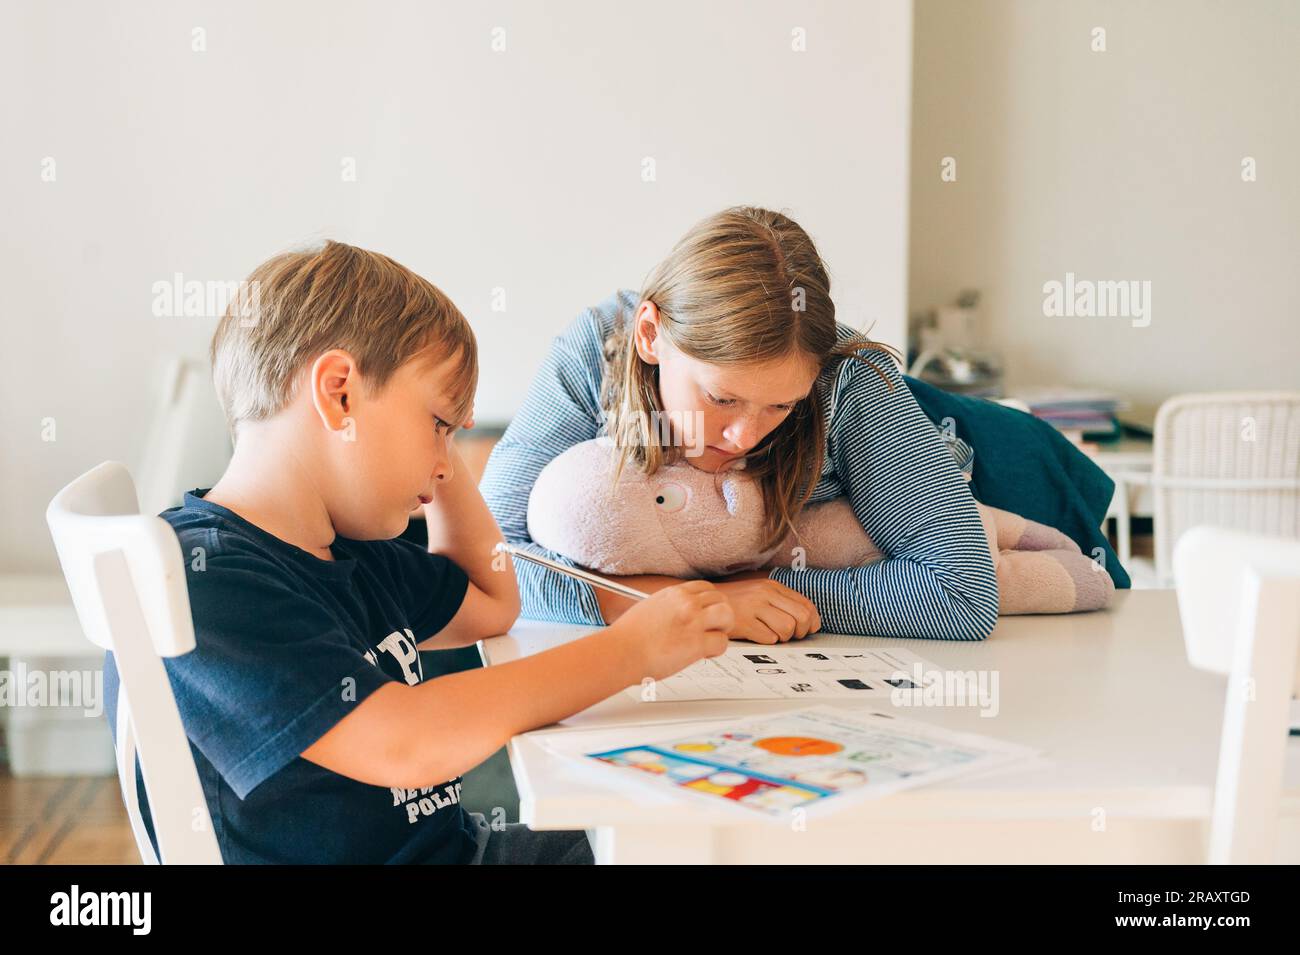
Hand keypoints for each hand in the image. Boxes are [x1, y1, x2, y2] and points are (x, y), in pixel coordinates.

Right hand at [613, 581, 732, 681]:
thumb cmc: (627, 638)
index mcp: (673, 594)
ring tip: (713, 638)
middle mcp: (685, 603)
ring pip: (727, 615)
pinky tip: (706, 654)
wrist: (621, 652)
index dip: (710, 602)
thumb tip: (675, 617)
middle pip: (720, 599)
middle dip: (720, 614)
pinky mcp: (697, 642)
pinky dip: (717, 650)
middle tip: (714, 627)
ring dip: (724, 628)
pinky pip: (722, 642)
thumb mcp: (647, 608)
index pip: (705, 588)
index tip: (707, 612)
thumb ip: (667, 608)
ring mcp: (693, 621)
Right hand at [713, 577, 820, 643]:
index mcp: (772, 587)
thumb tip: (808, 620)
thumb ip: (781, 602)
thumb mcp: (759, 594)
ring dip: (783, 638)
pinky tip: (757, 635)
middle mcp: (766, 594)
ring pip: (787, 628)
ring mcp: (755, 607)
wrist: (704, 604)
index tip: (808, 630)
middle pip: (802, 617)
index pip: (806, 604)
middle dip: (801, 632)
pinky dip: (767, 640)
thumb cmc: (735, 603)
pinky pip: (769, 638)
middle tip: (790, 636)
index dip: (812, 622)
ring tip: (772, 635)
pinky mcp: (744, 622)